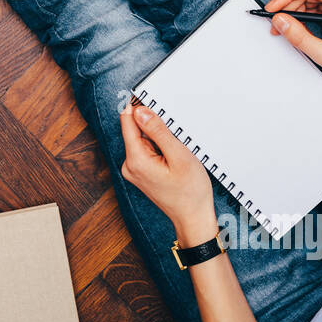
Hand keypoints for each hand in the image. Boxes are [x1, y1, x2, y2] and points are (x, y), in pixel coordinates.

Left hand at [119, 102, 215, 235]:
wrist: (193, 217)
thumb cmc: (190, 192)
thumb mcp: (178, 155)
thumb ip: (158, 131)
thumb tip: (140, 111)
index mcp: (135, 160)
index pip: (128, 121)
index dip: (140, 108)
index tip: (155, 104)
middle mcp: (129, 165)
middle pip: (135, 130)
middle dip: (155, 129)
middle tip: (175, 142)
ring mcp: (133, 170)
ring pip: (143, 140)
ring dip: (159, 140)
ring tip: (176, 156)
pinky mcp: (140, 173)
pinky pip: (146, 151)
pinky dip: (159, 150)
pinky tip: (172, 161)